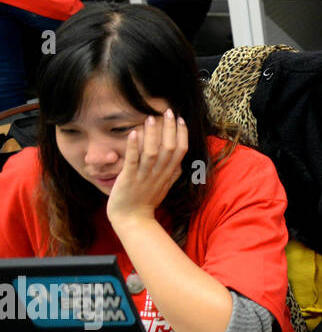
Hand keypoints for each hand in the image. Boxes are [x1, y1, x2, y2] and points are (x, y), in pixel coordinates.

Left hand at [106, 110, 186, 227]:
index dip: (182, 133)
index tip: (180, 119)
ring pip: (152, 152)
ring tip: (150, 117)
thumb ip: (173, 174)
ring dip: (152, 134)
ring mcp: (144, 176)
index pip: (181, 150)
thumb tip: (182, 163)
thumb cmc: (146, 202)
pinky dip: (133, 147)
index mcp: (169, 174)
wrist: (132, 220)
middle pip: (169, 148)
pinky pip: (132, 161)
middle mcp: (159, 173)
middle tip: (169, 111)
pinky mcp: (128, 179)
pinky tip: (133, 133)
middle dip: (170, 128)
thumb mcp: (165, 187)